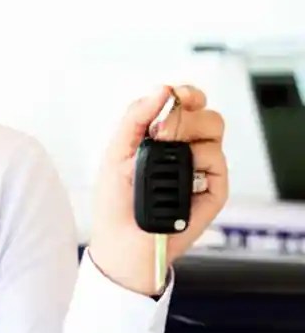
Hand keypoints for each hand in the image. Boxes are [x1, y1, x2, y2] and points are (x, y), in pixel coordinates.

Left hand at [85, 84, 228, 295]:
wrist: (123, 241)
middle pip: (206, 114)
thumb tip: (160, 90)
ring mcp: (202, 168)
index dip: (187, 95)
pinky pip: (218, 162)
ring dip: (189, 137)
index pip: (186, 105)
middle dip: (185, 117)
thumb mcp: (115, 153)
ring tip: (167, 161)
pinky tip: (181, 181)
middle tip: (164, 135)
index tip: (180, 94)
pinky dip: (199, 165)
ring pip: (215, 131)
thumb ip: (136, 117)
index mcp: (162, 138)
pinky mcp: (214, 188)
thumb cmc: (115, 202)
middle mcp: (186, 150)